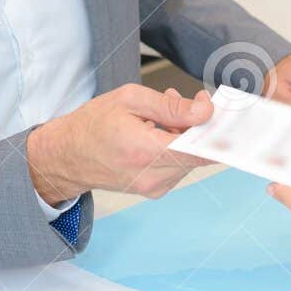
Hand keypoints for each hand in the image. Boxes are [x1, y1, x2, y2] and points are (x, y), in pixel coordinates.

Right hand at [27, 85, 214, 203]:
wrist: (65, 156)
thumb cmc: (92, 125)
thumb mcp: (130, 100)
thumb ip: (172, 107)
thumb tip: (205, 110)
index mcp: (144, 151)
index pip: (198, 149)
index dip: (217, 131)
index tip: (225, 114)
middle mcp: (151, 176)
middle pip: (198, 153)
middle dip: (199, 126)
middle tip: (188, 101)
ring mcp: (153, 187)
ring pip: (190, 159)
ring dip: (186, 136)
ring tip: (162, 115)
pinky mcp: (154, 190)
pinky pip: (179, 166)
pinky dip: (176, 148)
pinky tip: (159, 132)